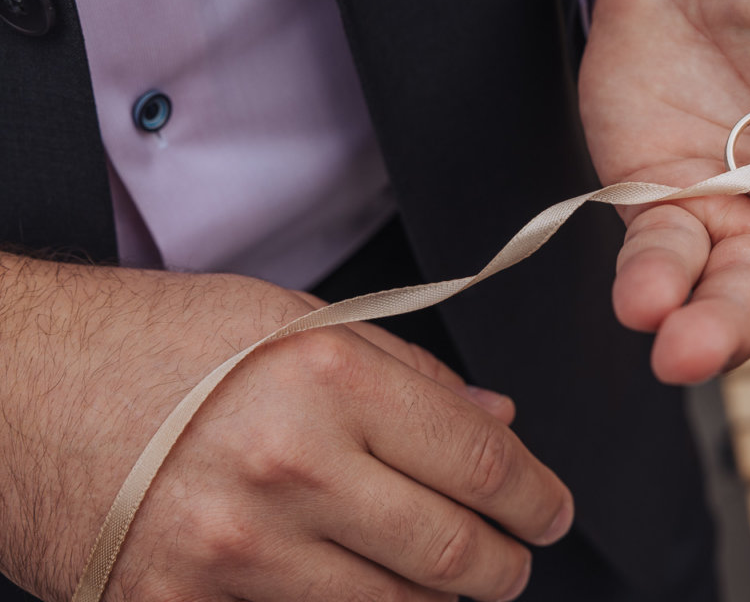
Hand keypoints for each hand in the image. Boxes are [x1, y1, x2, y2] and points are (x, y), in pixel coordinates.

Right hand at [0, 255, 570, 601]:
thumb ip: (408, 376)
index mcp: (328, 381)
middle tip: (516, 556)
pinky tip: (363, 591)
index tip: (551, 510)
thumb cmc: (154, 340)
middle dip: (506, 564)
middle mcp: (289, 471)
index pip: (479, 462)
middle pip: (452, 553)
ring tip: (451, 578)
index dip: (536, 496)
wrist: (16, 384)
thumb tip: (495, 423)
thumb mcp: (292, 322)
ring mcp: (233, 556)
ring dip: (440, 600)